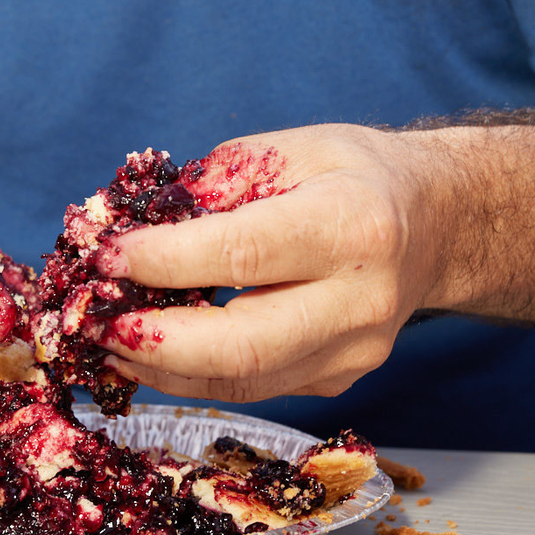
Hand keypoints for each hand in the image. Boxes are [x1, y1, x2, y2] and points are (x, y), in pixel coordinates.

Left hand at [92, 124, 451, 401]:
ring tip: (108, 343)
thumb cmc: (356, 176)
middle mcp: (361, 299)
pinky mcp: (340, 379)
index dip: (162, 262)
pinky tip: (154, 351)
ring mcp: (356, 351)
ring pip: (241, 381)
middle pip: (240, 346)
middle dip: (152, 341)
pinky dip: (194, 374)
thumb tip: (134, 227)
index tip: (106, 257)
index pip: (239, 255)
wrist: (439, 224)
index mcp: (352, 225)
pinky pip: (254, 386)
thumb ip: (215, 184)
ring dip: (162, 369)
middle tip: (95, 324)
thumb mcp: (292, 148)